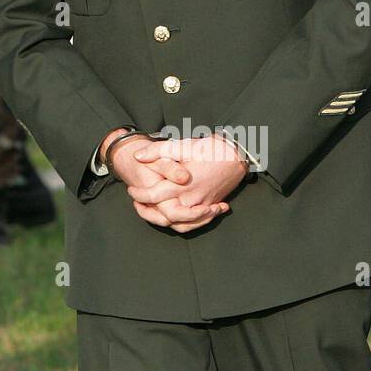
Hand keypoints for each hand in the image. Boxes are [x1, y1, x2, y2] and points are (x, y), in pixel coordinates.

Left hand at [128, 134, 246, 231]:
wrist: (238, 155)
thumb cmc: (211, 149)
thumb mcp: (183, 145)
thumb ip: (159, 150)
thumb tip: (138, 156)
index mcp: (182, 185)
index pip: (154, 196)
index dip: (139, 194)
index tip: (131, 190)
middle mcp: (192, 199)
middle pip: (165, 217)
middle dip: (149, 213)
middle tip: (138, 204)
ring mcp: (203, 205)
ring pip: (180, 224)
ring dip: (164, 220)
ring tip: (152, 211)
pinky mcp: (211, 206)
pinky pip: (195, 222)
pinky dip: (183, 222)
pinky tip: (174, 215)